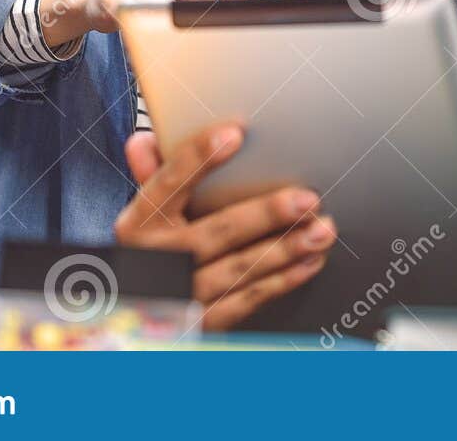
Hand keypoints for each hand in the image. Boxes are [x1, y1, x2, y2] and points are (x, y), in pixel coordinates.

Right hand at [114, 120, 335, 332]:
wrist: (136, 315)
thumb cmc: (151, 252)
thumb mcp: (143, 216)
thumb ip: (152, 177)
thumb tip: (145, 141)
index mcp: (138, 224)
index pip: (167, 183)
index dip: (199, 158)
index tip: (234, 134)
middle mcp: (157, 259)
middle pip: (215, 232)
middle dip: (265, 214)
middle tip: (307, 199)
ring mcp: (179, 294)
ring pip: (238, 270)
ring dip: (285, 250)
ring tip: (321, 231)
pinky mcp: (201, 323)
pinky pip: (247, 301)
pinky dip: (282, 282)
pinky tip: (309, 261)